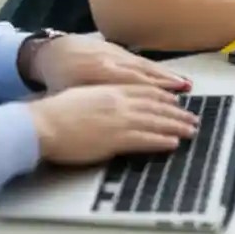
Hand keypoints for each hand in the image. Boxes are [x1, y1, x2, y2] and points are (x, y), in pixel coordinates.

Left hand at [27, 35, 191, 94]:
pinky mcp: (118, 51)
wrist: (49, 51)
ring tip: (186, 86)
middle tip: (185, 102)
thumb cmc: (56, 80)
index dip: (154, 97)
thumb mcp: (68, 94)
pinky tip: (168, 76)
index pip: (134, 85)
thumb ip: (92, 105)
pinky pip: (141, 61)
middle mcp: (112, 62)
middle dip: (168, 90)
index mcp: (99, 73)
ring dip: (166, 77)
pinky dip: (156, 70)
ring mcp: (117, 55)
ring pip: (146, 67)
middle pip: (145, 77)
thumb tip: (111, 122)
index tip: (171, 110)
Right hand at [28, 85, 199, 164]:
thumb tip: (108, 105)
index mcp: (110, 90)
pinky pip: (145, 139)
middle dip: (176, 112)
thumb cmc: (54, 113)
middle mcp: (119, 102)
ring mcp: (119, 119)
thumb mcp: (82, 96)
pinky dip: (161, 141)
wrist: (43, 124)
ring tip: (190, 131)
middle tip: (192, 117)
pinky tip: (173, 143)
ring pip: (156, 121)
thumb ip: (100, 97)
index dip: (163, 96)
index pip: (144, 91)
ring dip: (176, 126)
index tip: (176, 100)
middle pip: (156, 105)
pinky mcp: (116, 138)